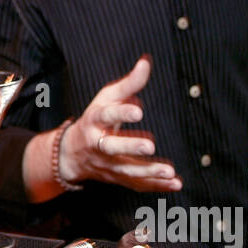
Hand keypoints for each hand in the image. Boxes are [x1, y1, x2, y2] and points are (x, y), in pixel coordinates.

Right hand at [59, 56, 180, 191]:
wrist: (72, 154)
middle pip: (111, 147)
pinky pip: (136, 184)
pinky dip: (156, 186)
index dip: (121, 113)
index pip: (106, 115)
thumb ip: (129, 83)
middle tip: (150, 145)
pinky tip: (175, 184)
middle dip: (130, 147)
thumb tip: (146, 62)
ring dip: (148, 172)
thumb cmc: (95, 119)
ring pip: (126, 170)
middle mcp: (98, 144)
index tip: (138, 111)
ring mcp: (107, 164)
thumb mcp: (107, 98)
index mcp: (95, 121)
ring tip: (169, 172)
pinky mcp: (117, 178)